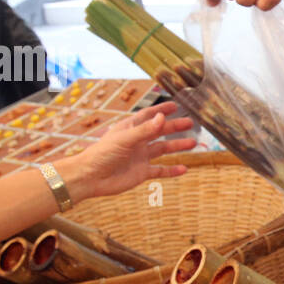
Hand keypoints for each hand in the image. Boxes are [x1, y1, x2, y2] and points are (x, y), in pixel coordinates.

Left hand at [56, 102, 196, 203]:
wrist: (91, 178)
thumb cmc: (102, 154)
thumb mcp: (125, 139)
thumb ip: (145, 130)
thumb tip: (162, 117)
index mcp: (130, 129)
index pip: (148, 116)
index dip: (161, 110)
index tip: (175, 105)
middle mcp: (137, 141)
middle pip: (159, 131)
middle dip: (174, 127)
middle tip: (190, 123)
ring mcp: (140, 157)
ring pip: (163, 149)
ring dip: (177, 146)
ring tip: (192, 143)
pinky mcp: (142, 172)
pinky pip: (160, 170)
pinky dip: (172, 170)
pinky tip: (184, 169)